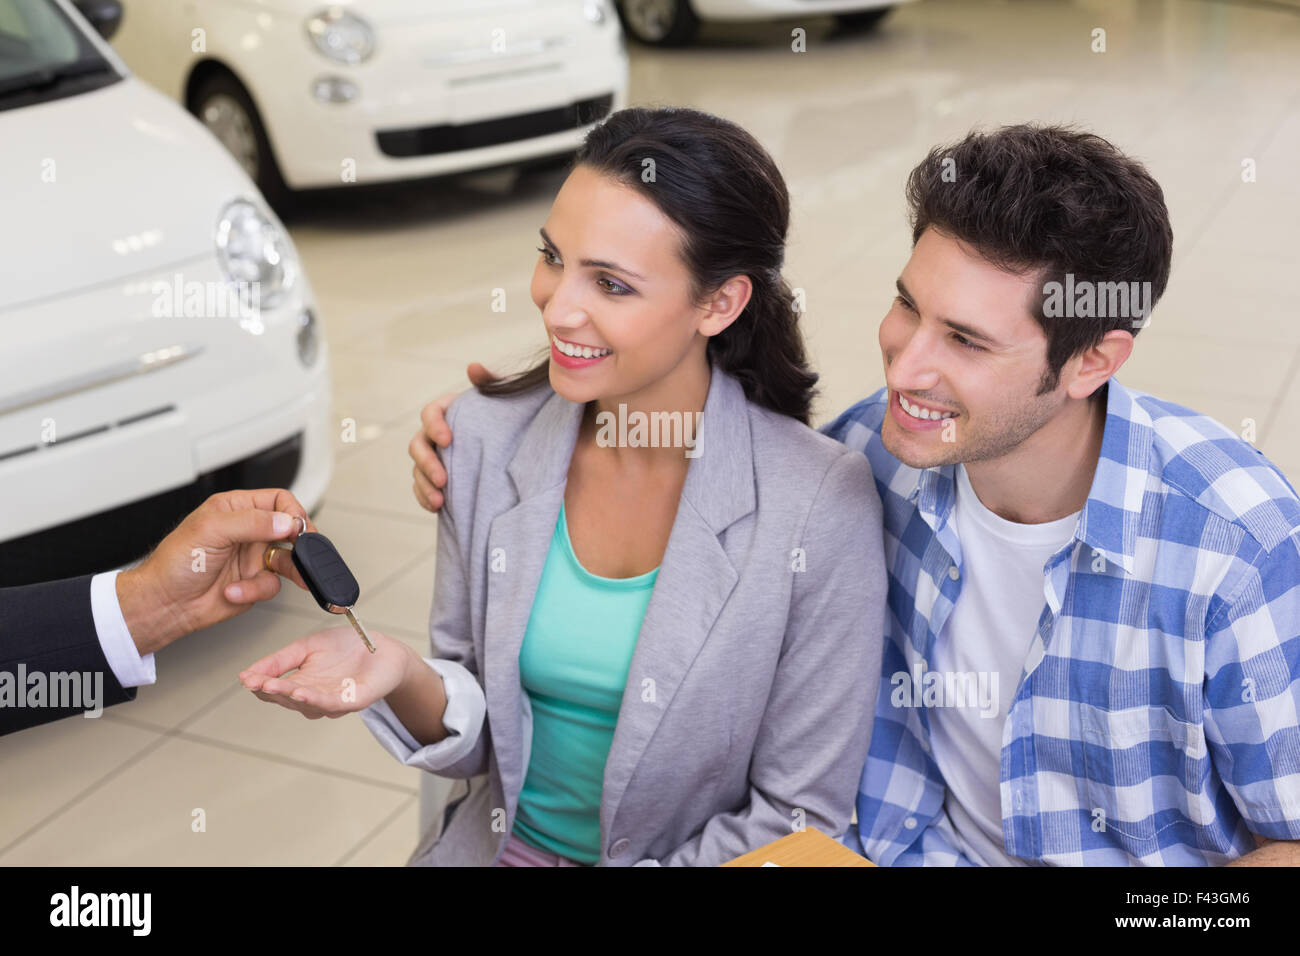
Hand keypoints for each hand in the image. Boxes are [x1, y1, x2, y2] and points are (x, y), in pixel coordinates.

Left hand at [116, 489, 315, 655]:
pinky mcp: (254, 582)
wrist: (165, 604)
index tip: (297, 527)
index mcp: (236, 509)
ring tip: (297, 576)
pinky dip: (255, 590)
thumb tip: (286, 521)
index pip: (277, 500)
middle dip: (301, 543)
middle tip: (306, 551)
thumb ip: (251, 522)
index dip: (292, 512)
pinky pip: (272, 585)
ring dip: (292, 570)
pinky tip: (234, 590)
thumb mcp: (211, 530)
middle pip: (290, 530)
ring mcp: (252, 558)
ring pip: (289, 560)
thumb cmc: (174, 563)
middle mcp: (248, 532)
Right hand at [238, 625, 412, 718]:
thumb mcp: (306, 647)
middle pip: (287, 698)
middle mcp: (314, 697)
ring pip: (306, 703)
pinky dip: (314, 698)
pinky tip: (300, 691)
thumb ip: (279, 660)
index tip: (245, 678)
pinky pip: (331, 703)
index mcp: (301, 684)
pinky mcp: (353, 701)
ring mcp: (333, 701)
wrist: (384, 648)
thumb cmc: (347, 647)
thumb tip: (248, 673)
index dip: (259, 684)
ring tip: (272, 686)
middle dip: (270, 690)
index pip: (274, 689)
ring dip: (288, 695)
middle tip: (254, 682)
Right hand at [410, 361, 495, 511]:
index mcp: (446, 411)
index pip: (430, 413)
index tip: (448, 440)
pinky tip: (438, 507)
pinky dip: (425, 498)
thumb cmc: (504, 416)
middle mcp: (433, 434)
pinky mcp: (435, 478)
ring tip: (440, 500)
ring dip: (424, 485)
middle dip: (427, 463)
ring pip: (417, 470)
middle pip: (417, 446)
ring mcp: (432, 458)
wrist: (511, 445)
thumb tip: (474, 367)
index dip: (434, 425)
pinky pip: (421, 489)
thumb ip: (490, 383)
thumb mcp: (502, 399)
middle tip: (443, 479)